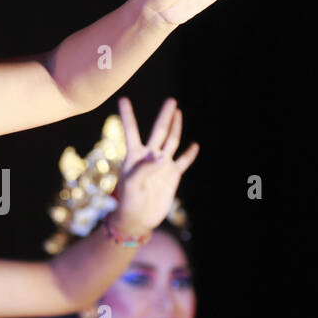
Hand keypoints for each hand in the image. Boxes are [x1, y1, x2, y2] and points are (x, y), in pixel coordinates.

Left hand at [114, 96, 198, 236]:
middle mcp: (149, 156)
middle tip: (171, 100)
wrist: (137, 218)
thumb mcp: (131, 183)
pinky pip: (183, 162)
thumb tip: (162, 156)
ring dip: (175, 127)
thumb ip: (145, 167)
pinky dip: (189, 154)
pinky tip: (194, 145)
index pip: (131, 130)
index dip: (127, 115)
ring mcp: (162, 165)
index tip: (122, 98)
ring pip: (171, 141)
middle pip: (159, 131)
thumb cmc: (128, 200)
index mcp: (135, 155)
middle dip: (165, 116)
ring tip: (178, 112)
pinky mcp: (172, 176)